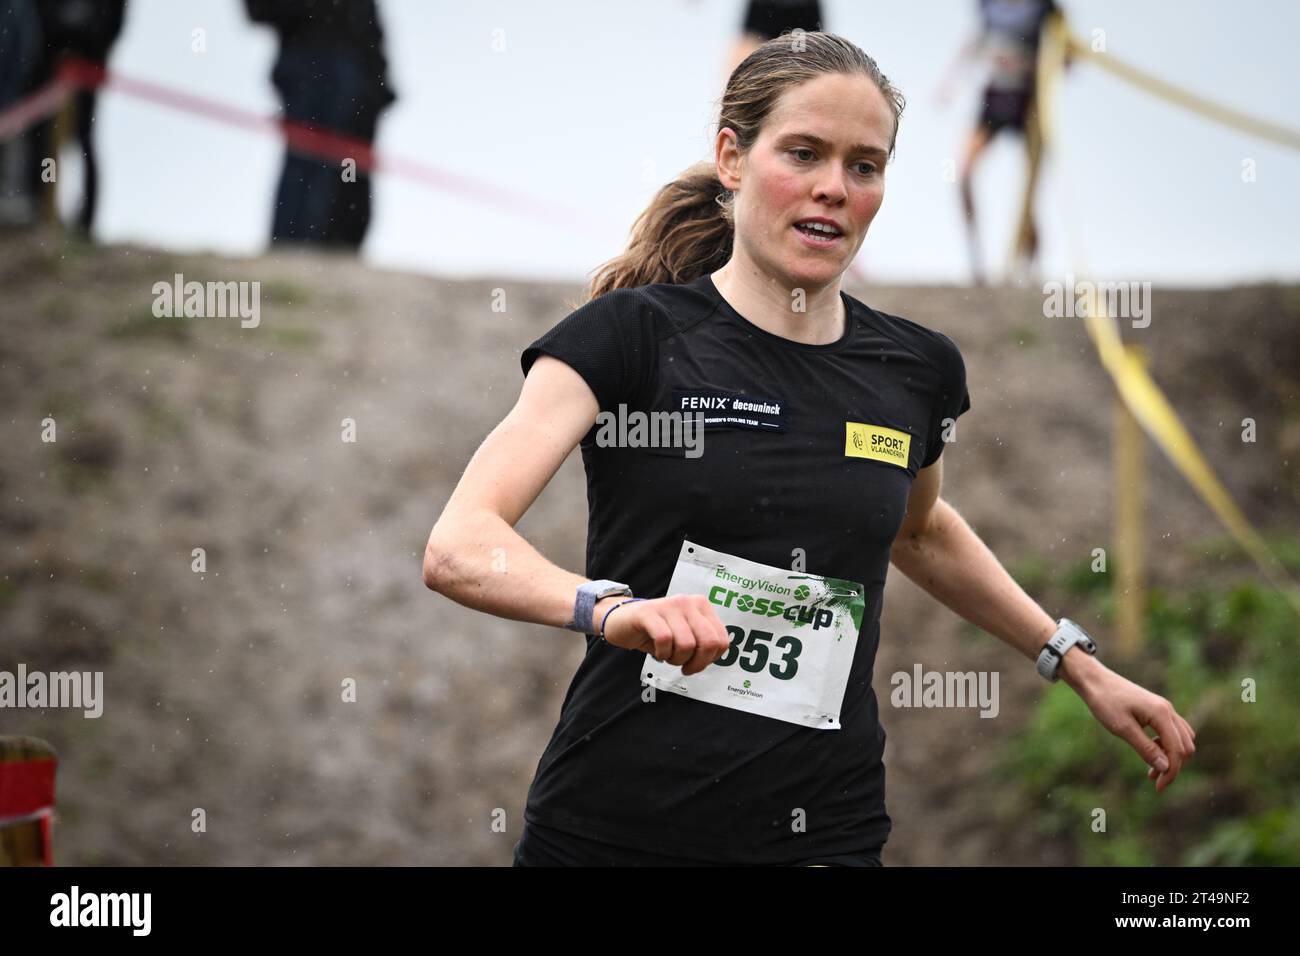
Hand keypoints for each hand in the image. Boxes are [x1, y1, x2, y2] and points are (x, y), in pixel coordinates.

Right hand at [598, 594, 730, 676]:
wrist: (622, 621)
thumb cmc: (656, 631)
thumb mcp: (685, 634)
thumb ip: (703, 641)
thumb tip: (714, 657)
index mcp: (702, 606)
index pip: (722, 640)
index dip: (710, 660)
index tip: (696, 663)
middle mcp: (688, 602)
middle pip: (708, 642)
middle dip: (697, 663)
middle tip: (684, 667)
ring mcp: (668, 605)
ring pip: (686, 644)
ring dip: (676, 659)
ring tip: (667, 655)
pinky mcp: (648, 612)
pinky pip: (664, 639)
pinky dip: (662, 653)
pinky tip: (657, 652)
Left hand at [1076, 664, 1196, 792]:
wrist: (1094, 680)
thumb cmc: (1105, 702)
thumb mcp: (1123, 728)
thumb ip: (1145, 748)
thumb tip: (1165, 768)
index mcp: (1162, 714)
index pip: (1177, 751)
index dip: (1171, 772)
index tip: (1158, 788)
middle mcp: (1168, 710)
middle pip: (1185, 747)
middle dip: (1173, 766)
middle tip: (1153, 779)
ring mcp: (1164, 709)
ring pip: (1182, 739)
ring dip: (1171, 756)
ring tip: (1151, 768)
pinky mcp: (1157, 709)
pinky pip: (1173, 731)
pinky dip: (1167, 745)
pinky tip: (1151, 751)